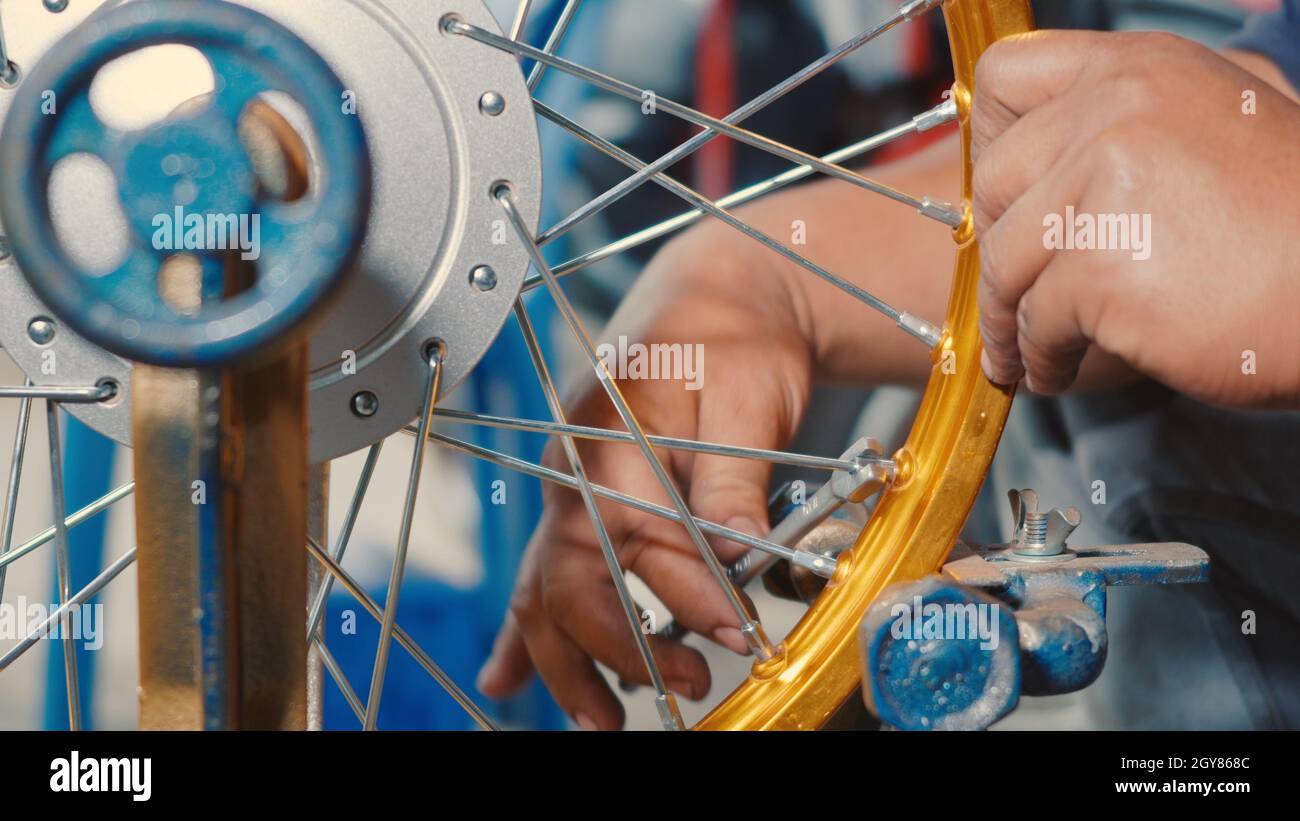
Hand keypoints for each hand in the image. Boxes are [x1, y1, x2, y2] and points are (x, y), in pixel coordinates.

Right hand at [476, 232, 812, 729]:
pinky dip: (527, 632)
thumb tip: (740, 558)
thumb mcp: (745, 399)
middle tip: (686, 687)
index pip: (642, 542)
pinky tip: (507, 675)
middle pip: (568, 582)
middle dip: (619, 650)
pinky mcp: (579, 502)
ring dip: (564, 662)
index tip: (743, 633)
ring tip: (595, 721)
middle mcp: (571, 471)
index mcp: (607, 440)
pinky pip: (541, 576)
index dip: (695, 596)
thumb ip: (731, 483)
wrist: (715, 298)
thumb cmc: (731, 337)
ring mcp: (567, 489)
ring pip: (543, 591)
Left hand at [973, 30, 1299, 407]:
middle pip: (994, 179)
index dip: (990, 140)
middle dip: (995, 246)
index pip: (1009, 76)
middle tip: (1011, 291)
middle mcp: (1115, 110)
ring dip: (1008, 318)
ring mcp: (1102, 185)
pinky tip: (1058, 371)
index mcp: (1141, 68)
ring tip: (1025, 352)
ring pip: (1004, 260)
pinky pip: (1034, 322)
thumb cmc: (1291, 229)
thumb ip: (1133, 130)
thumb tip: (1048, 167)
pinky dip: (1040, 357)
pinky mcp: (1099, 267)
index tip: (998, 196)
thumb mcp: (1218, 130)